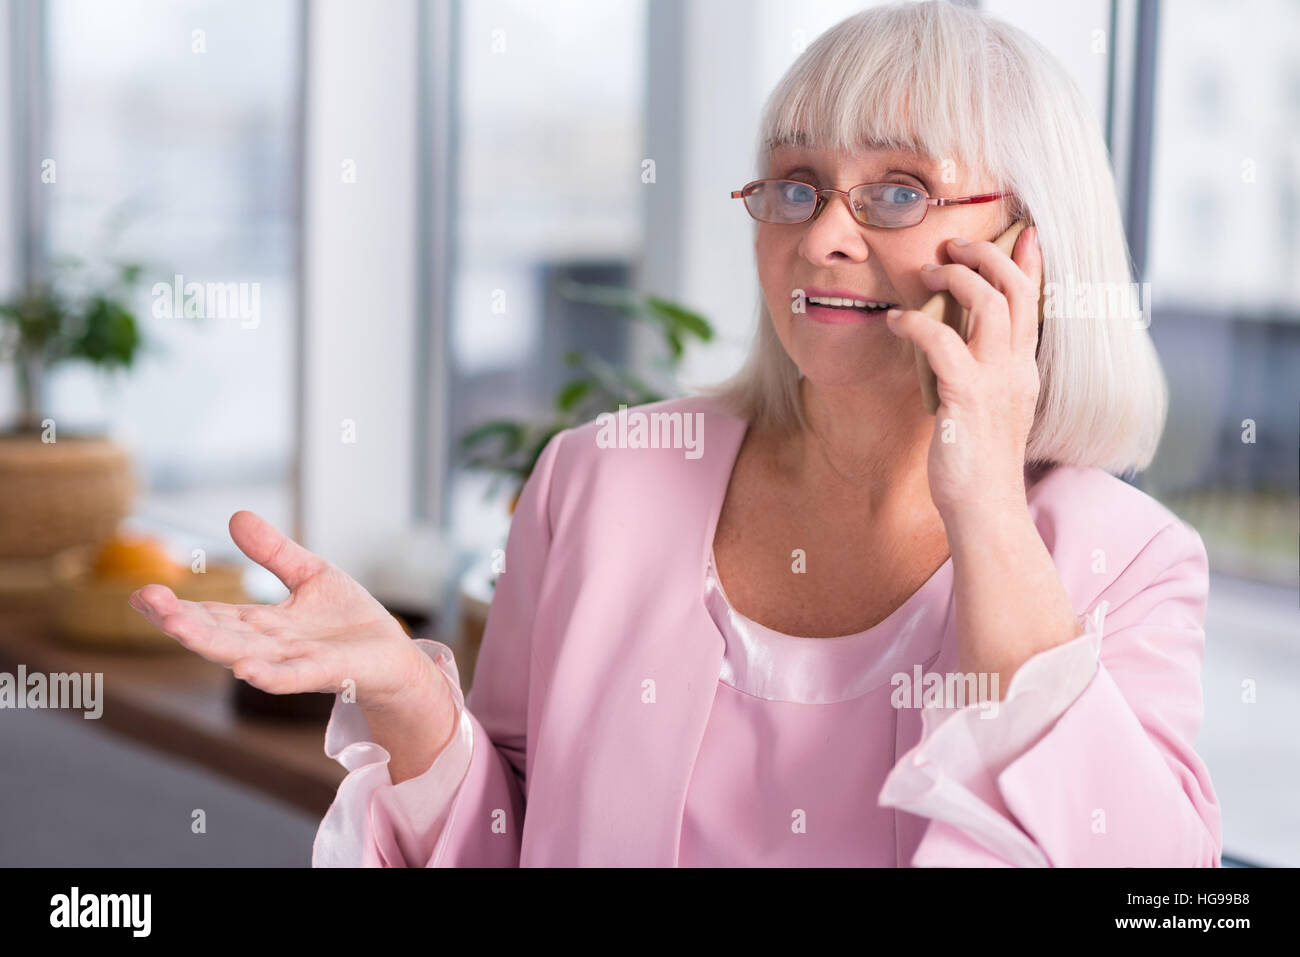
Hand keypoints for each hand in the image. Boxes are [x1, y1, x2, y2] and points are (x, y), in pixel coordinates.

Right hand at [127, 510, 430, 711]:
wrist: (395, 656)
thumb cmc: (350, 623)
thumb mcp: (311, 576)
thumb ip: (275, 553)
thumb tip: (235, 516)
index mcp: (263, 626)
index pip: (214, 616)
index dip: (179, 607)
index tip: (143, 593)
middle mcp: (272, 648)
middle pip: (219, 636)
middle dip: (183, 622)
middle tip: (147, 601)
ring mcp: (298, 663)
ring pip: (247, 656)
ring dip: (213, 644)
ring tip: (180, 627)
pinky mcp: (331, 673)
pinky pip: (296, 677)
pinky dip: (272, 676)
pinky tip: (247, 671)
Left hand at [883, 226, 1042, 519]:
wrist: (984, 510)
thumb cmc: (976, 464)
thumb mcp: (989, 410)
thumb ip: (982, 375)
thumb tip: (958, 347)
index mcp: (1024, 370)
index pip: (1035, 303)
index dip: (1029, 262)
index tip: (1022, 229)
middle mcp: (1016, 370)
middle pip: (1015, 291)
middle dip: (986, 256)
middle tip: (952, 246)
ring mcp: (995, 382)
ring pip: (990, 305)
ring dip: (955, 278)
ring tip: (925, 273)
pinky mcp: (966, 397)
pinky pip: (943, 343)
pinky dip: (916, 325)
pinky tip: (894, 323)